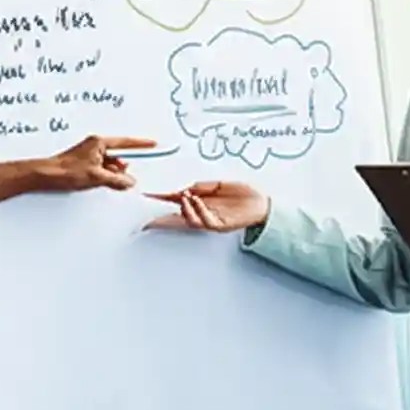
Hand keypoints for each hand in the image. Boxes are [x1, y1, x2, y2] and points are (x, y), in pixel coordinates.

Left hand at [43, 135, 156, 191]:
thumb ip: (116, 179)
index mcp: (99, 143)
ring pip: (111, 166)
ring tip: (107, 184)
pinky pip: (102, 171)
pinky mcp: (85, 165)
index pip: (126, 143)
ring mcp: (90, 156)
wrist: (45, 176)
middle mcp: (95, 146)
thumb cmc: (65, 171)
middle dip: (122, 169)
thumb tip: (130, 182)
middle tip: (124, 181)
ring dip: (113, 176)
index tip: (154, 144)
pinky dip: (106, 178)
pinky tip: (103, 185)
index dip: (141, 144)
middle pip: (118, 157)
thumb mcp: (97, 177)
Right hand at [143, 181, 268, 231]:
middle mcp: (202, 215)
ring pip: (191, 221)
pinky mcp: (222, 225)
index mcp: (199, 204)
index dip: (160, 205)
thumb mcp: (218, 185)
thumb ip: (200, 187)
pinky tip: (197, 201)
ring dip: (184, 209)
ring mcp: (211, 221)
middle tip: (149, 216)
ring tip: (184, 196)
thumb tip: (181, 189)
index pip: (175, 206)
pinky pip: (207, 221)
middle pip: (177, 221)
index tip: (146, 201)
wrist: (262, 202)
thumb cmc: (242, 194)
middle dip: (162, 220)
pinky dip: (199, 211)